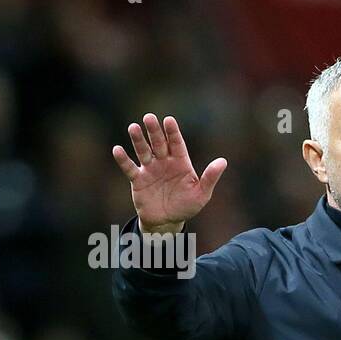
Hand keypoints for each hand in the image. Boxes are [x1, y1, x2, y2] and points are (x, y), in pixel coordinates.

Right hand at [112, 114, 226, 233]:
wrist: (168, 222)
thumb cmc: (187, 206)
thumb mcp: (202, 194)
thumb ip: (210, 177)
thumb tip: (223, 161)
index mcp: (181, 163)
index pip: (177, 144)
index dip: (173, 132)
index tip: (169, 120)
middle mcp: (164, 162)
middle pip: (158, 143)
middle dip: (154, 131)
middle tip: (149, 117)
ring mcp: (150, 170)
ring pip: (143, 151)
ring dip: (138, 140)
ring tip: (133, 127)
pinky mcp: (138, 180)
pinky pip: (129, 168)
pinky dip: (123, 160)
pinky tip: (118, 149)